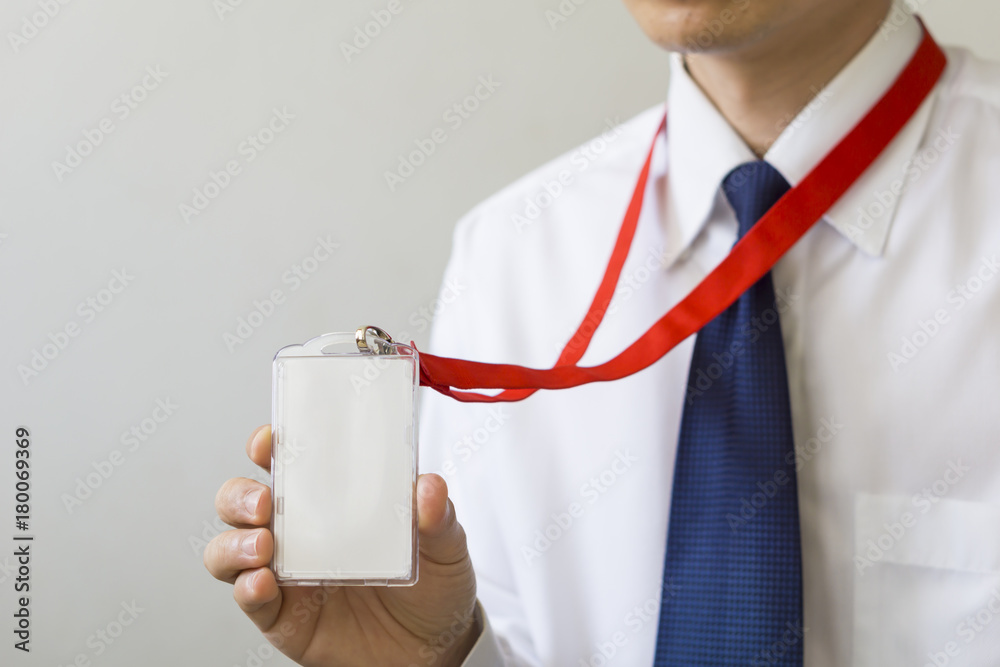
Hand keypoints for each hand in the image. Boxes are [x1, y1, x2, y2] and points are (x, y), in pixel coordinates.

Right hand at [204, 425, 480, 666]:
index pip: (290, 463)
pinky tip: (263, 583)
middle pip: (242, 500)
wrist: (432, 652)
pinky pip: (247, 598)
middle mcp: (300, 532)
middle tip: (264, 502)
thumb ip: (438, 516)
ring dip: (235, 542)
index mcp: (333, 501)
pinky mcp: (281, 615)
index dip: (271, 446)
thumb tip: (430, 486)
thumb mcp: (445, 546)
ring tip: (264, 548)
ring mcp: (286, 573)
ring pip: (230, 547)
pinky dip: (246, 588)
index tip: (271, 440)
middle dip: (240, 495)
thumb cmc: (432, 589)